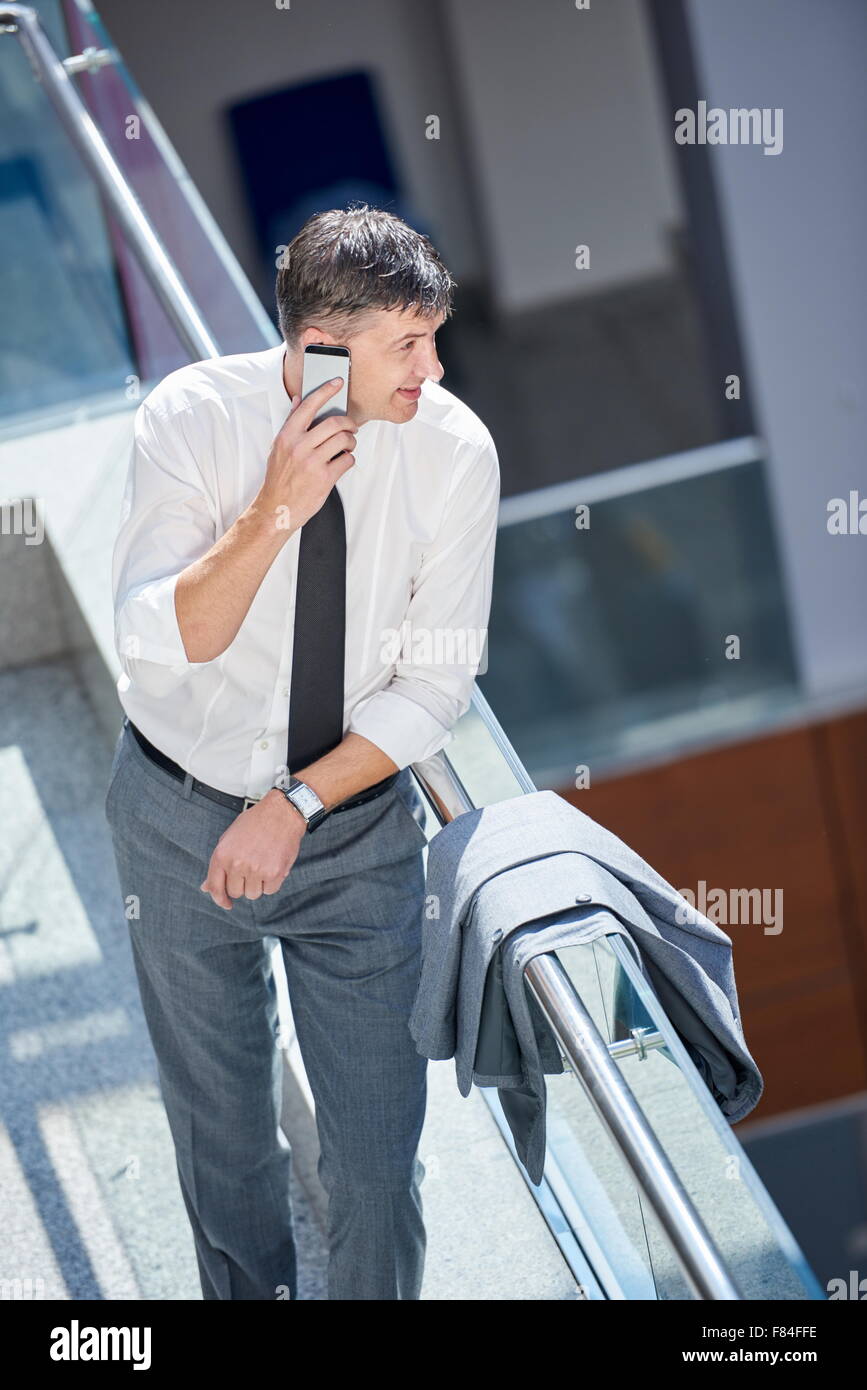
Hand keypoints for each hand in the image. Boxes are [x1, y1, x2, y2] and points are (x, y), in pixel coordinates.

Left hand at [200, 790, 305, 908]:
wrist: (281, 813)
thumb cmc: (255, 823)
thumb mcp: (229, 838)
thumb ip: (218, 864)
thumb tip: (205, 887)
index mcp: (222, 855)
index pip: (215, 887)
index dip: (220, 899)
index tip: (226, 903)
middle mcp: (237, 864)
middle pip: (236, 892)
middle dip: (242, 884)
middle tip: (251, 869)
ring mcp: (256, 870)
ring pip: (253, 894)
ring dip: (258, 884)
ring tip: (263, 864)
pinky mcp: (274, 873)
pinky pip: (270, 890)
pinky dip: (272, 882)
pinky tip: (273, 865)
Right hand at [257, 378, 357, 534]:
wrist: (277, 509)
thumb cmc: (280, 478)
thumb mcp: (279, 448)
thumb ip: (291, 424)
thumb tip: (298, 400)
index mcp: (287, 436)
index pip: (309, 405)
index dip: (326, 390)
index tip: (338, 381)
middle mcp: (299, 447)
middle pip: (334, 423)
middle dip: (349, 423)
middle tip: (352, 426)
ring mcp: (312, 463)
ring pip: (344, 440)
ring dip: (351, 441)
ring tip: (347, 446)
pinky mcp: (324, 479)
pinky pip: (347, 460)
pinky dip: (349, 459)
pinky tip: (342, 463)